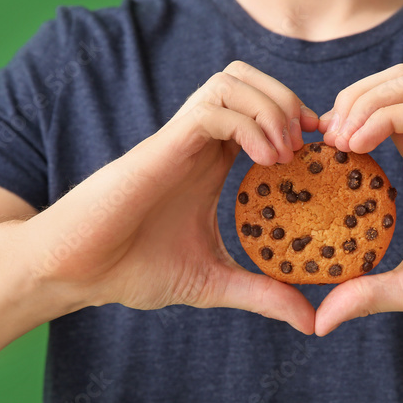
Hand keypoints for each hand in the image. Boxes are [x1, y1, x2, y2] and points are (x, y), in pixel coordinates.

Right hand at [20, 61, 318, 333]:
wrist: (75, 271)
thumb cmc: (132, 271)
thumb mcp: (214, 284)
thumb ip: (263, 294)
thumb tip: (312, 322)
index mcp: (211, 163)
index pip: (262, 112)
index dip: (299, 120)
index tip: (326, 153)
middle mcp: (198, 143)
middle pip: (251, 80)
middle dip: (290, 102)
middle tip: (311, 146)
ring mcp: (180, 140)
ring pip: (233, 81)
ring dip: (271, 108)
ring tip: (285, 156)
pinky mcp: (163, 145)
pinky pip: (214, 107)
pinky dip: (249, 122)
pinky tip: (265, 160)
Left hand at [314, 64, 402, 334]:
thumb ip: (366, 296)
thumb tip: (322, 324)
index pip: (382, 107)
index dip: (347, 115)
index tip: (322, 151)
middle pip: (392, 78)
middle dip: (351, 95)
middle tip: (328, 138)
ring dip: (365, 99)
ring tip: (342, 140)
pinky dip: (381, 116)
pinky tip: (359, 148)